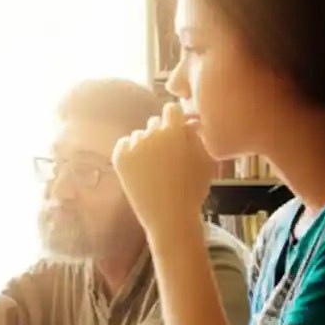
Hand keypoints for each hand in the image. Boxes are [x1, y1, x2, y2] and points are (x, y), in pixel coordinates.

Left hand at [112, 102, 214, 236]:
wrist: (169, 216)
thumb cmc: (192, 189)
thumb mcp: (204, 159)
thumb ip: (196, 135)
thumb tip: (188, 120)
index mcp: (175, 130)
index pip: (171, 109)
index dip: (175, 119)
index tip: (176, 130)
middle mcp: (152, 134)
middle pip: (154, 122)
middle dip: (161, 133)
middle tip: (167, 155)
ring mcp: (134, 146)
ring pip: (138, 134)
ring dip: (145, 144)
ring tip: (154, 166)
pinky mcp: (119, 158)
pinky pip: (124, 144)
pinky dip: (130, 151)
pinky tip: (140, 166)